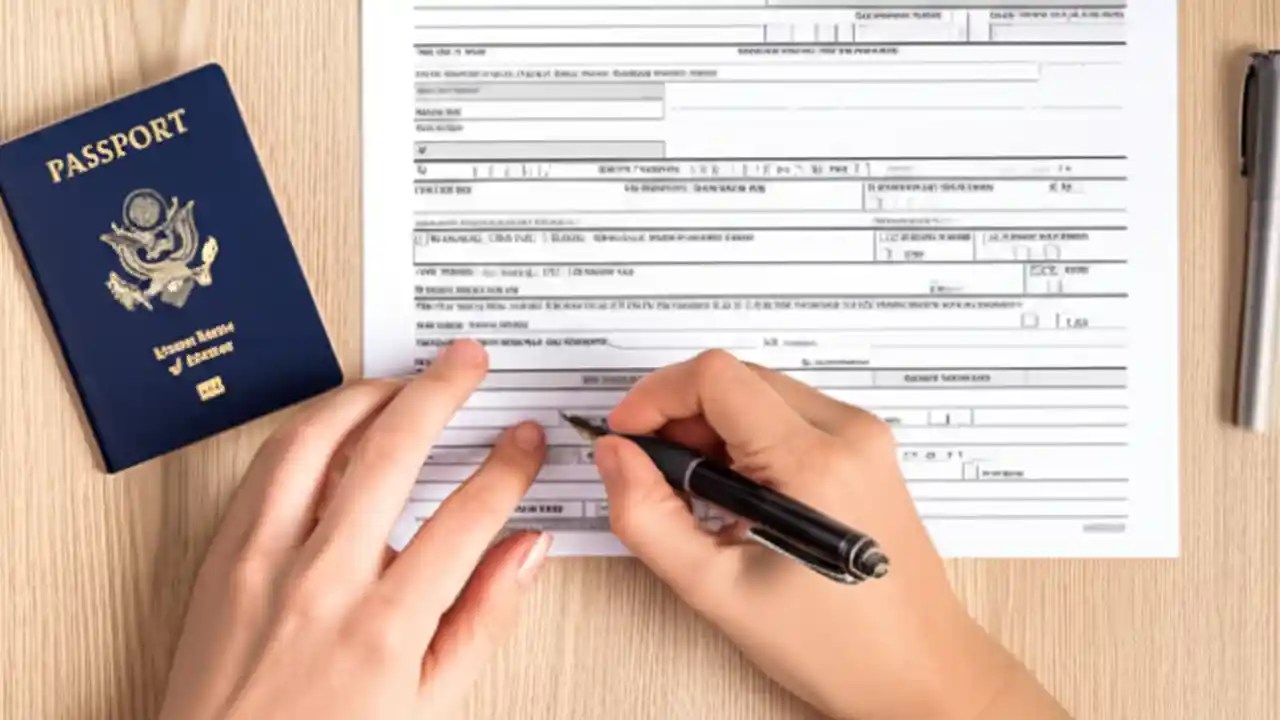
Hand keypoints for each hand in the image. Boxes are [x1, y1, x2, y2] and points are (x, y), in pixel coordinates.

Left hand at [159, 340, 550, 719]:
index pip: (467, 515)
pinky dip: (307, 430)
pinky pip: (266, 467)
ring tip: (400, 381)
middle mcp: (322, 583)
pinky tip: (335, 425)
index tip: (525, 440)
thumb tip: (526, 552)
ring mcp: (262, 563)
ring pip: (318, 440)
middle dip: (442, 391)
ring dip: (366, 395)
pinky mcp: (221, 557)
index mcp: (384, 628)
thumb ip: (483, 620)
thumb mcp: (427, 705)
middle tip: (468, 363)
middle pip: (394, 451)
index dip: (509, 464)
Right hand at [595, 350, 1067, 719]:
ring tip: (702, 498)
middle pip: (736, 377)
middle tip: (658, 477)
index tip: (628, 437)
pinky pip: (789, 415)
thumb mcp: (718, 591)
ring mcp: (865, 438)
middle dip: (681, 416)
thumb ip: (649, 518)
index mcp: (815, 463)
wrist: (919, 673)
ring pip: (760, 392)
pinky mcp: (867, 450)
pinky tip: (740, 497)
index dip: (655, 397)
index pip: (716, 377)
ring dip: (713, 428)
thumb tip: (615, 457)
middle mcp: (849, 434)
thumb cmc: (836, 647)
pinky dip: (748, 440)